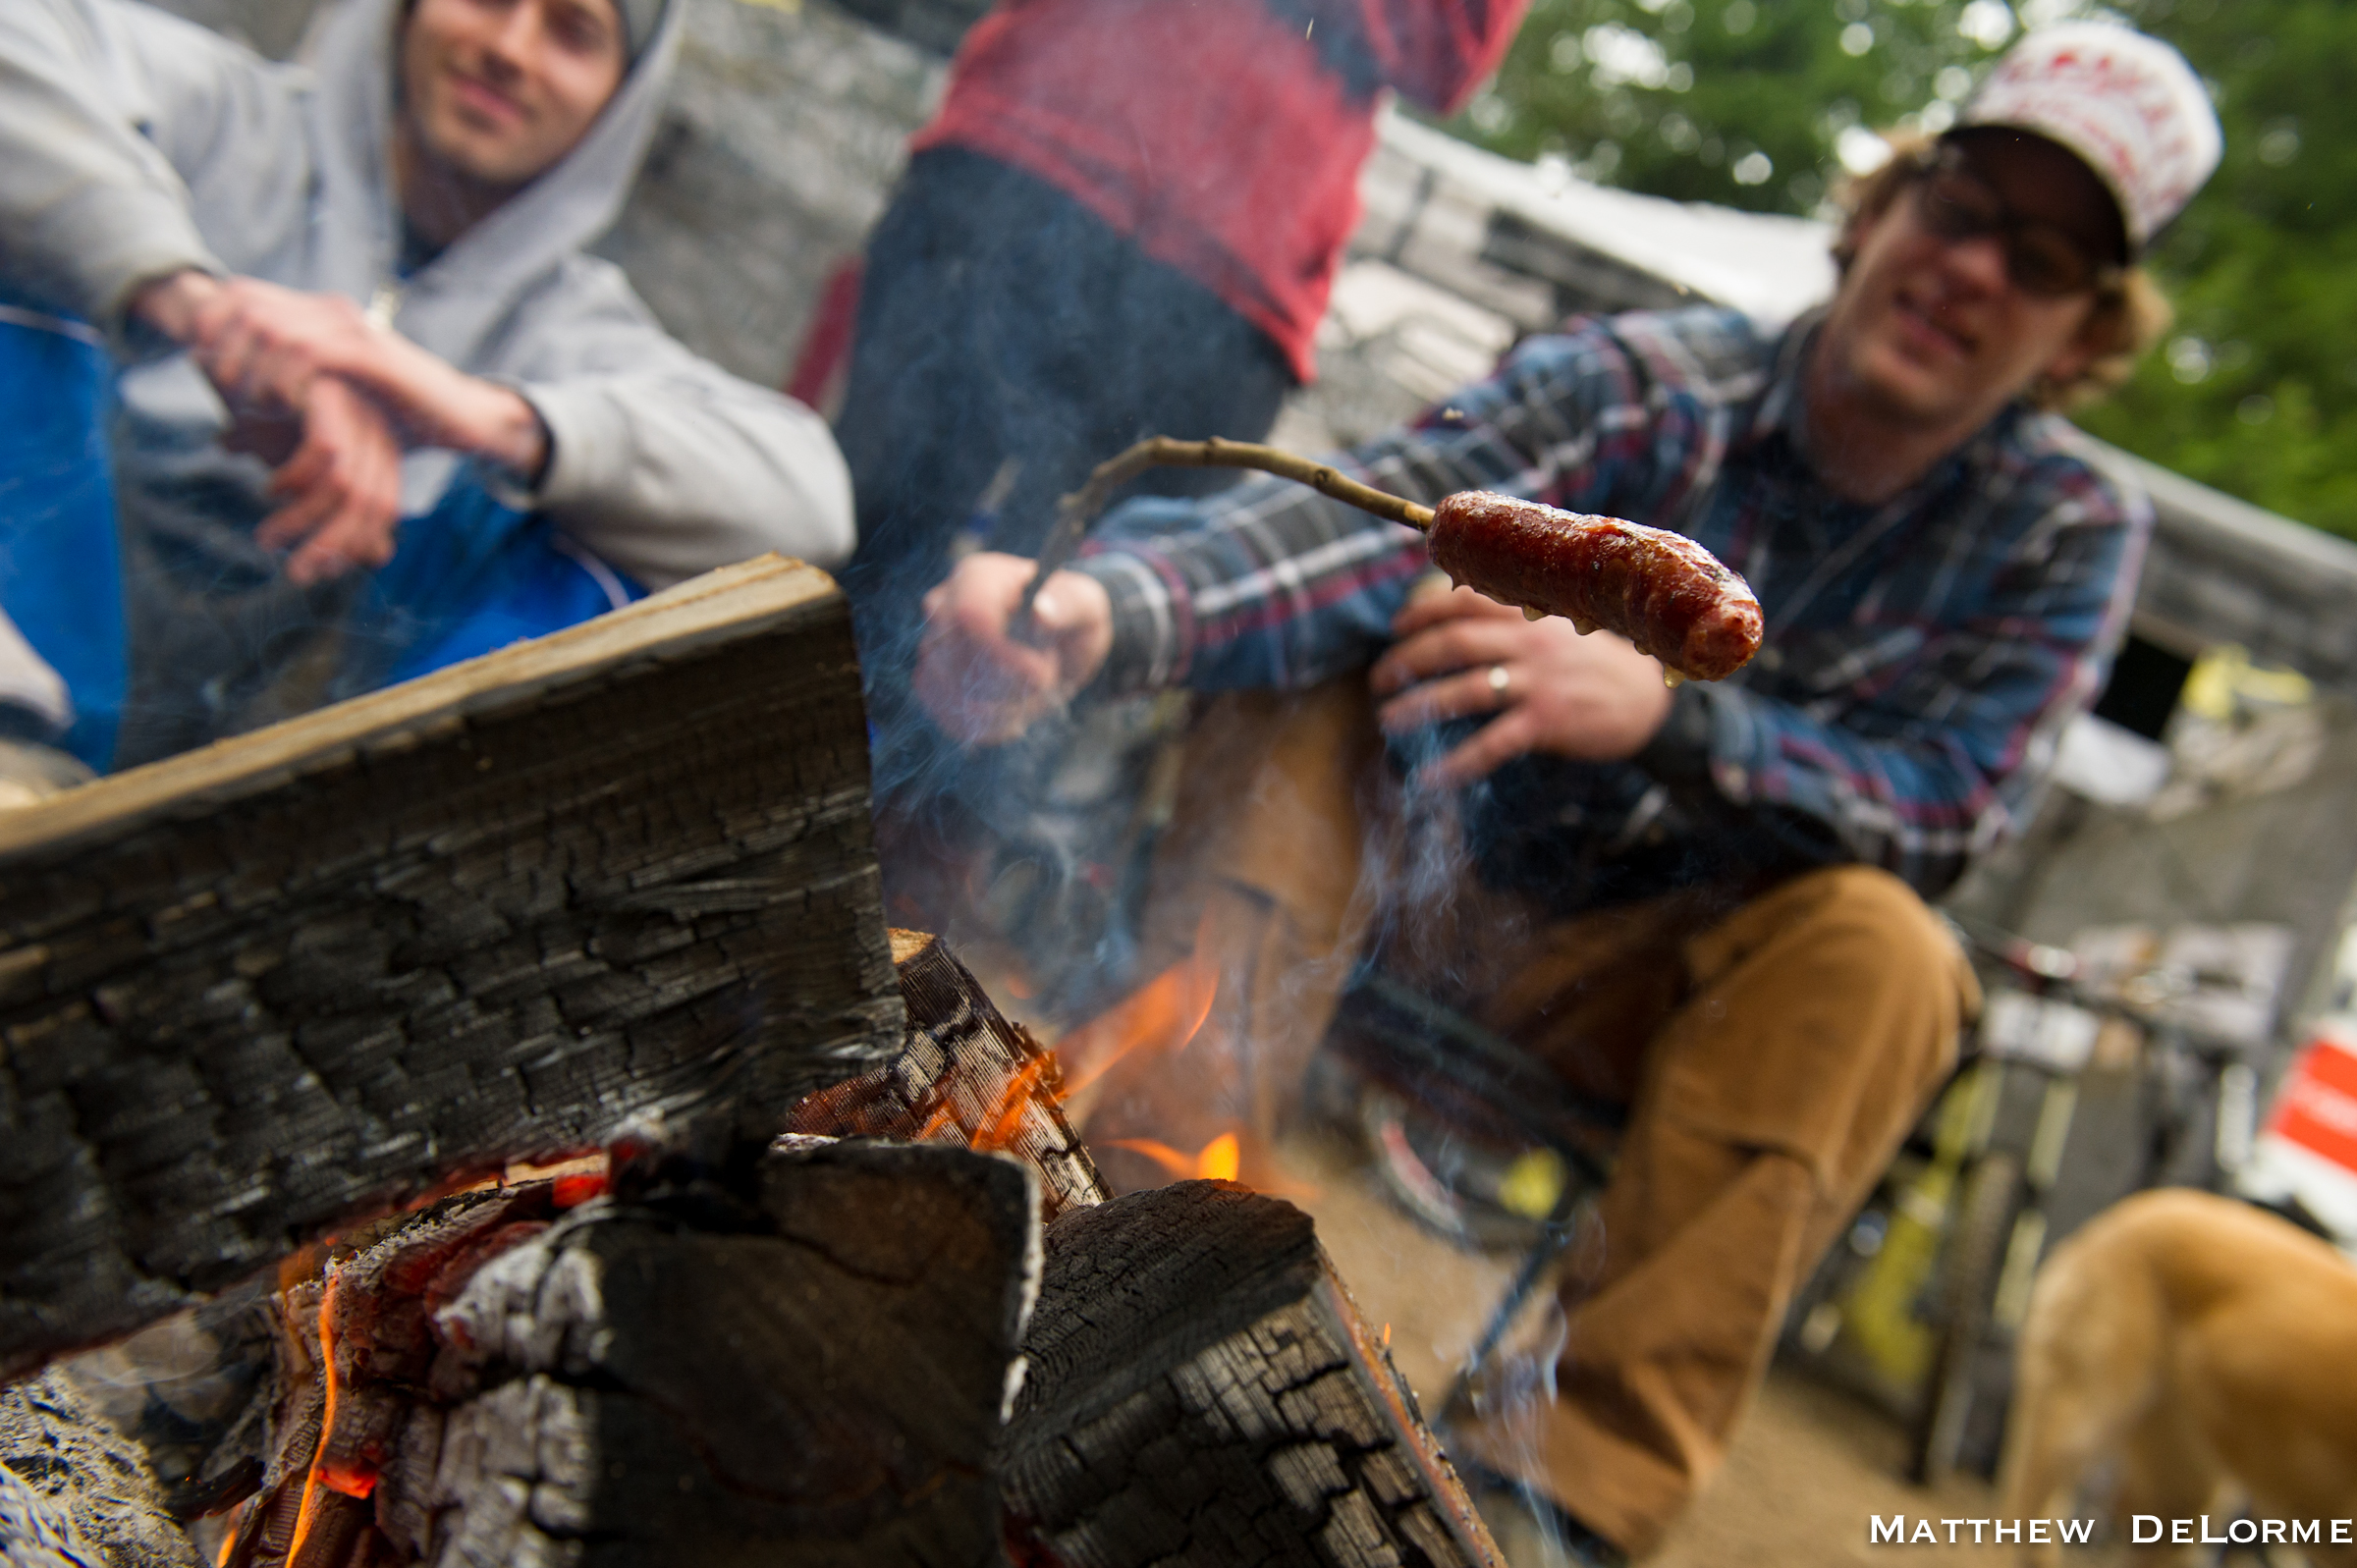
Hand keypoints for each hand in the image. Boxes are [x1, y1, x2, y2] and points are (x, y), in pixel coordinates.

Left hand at [139, 272, 547, 477]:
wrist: (462, 419)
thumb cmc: (396, 420)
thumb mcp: (325, 415)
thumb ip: (273, 417)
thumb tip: (220, 441)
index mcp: (316, 314)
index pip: (237, 295)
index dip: (208, 324)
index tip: (198, 368)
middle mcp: (330, 311)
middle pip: (243, 305)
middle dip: (220, 347)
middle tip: (219, 391)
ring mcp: (351, 329)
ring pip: (268, 327)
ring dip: (248, 366)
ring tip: (249, 404)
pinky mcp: (369, 354)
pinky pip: (307, 353)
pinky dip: (284, 377)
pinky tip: (283, 407)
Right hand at [251, 376, 404, 585]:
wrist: (229, 335)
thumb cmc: (267, 405)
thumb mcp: (302, 458)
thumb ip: (337, 500)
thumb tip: (381, 556)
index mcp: (378, 440)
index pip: (383, 506)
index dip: (354, 543)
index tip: (319, 571)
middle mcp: (375, 424)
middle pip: (370, 503)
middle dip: (330, 547)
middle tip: (297, 576)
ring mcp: (356, 405)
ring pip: (345, 485)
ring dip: (303, 522)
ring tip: (268, 540)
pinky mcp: (330, 388)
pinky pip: (326, 452)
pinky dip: (296, 479)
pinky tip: (273, 489)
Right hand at [914, 552, 1113, 745]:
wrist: (1059, 642)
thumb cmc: (1071, 615)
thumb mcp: (1085, 604)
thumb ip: (1069, 603)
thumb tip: (1042, 610)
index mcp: (979, 577)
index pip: (969, 616)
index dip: (1003, 654)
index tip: (1044, 676)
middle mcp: (943, 607)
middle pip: (957, 661)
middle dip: (1011, 687)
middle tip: (1048, 680)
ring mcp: (932, 646)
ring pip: (951, 695)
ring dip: (1005, 709)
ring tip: (1034, 693)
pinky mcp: (932, 682)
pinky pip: (949, 717)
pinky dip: (989, 726)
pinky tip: (1014, 712)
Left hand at [1370, 583, 1674, 785]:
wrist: (1647, 698)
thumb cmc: (1592, 662)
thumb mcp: (1558, 627)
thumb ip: (1514, 619)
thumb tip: (1454, 610)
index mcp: (1529, 614)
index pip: (1466, 599)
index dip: (1425, 610)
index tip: (1397, 626)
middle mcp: (1530, 642)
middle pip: (1454, 642)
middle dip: (1408, 659)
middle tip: (1380, 678)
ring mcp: (1538, 682)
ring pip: (1465, 690)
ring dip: (1418, 705)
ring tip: (1389, 719)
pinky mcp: (1547, 722)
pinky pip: (1491, 744)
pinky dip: (1456, 762)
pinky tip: (1429, 776)